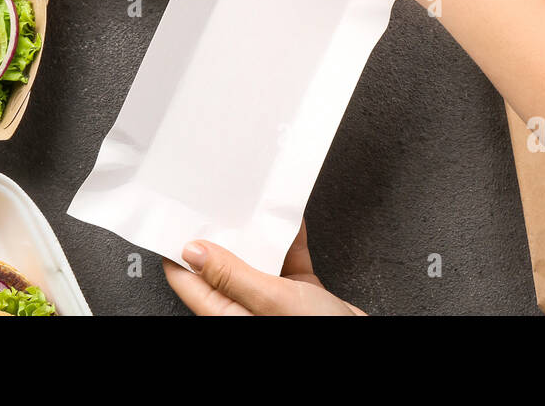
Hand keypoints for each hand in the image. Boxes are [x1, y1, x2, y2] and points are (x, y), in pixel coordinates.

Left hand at [163, 221, 363, 315]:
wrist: (365, 344)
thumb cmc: (322, 331)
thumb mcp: (271, 300)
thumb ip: (231, 276)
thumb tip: (192, 252)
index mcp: (227, 314)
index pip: (187, 279)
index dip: (179, 247)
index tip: (178, 216)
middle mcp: (244, 307)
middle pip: (221, 264)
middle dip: (220, 233)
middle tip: (216, 201)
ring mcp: (271, 299)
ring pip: (255, 257)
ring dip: (257, 232)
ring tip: (253, 204)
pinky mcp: (297, 292)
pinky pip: (286, 257)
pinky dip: (289, 238)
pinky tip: (290, 220)